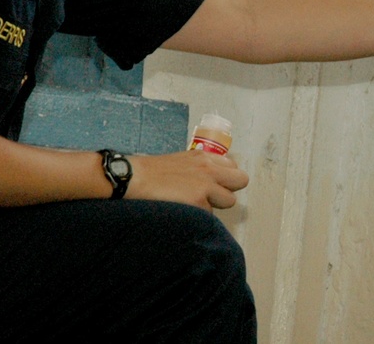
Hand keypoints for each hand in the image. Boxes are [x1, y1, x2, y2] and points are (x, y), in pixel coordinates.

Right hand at [127, 150, 248, 211]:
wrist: (132, 178)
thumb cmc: (150, 171)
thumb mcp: (180, 161)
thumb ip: (198, 168)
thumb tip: (209, 181)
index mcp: (204, 156)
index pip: (234, 166)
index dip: (226, 178)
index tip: (216, 184)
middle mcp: (209, 168)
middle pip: (241, 180)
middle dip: (230, 190)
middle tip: (213, 197)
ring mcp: (206, 186)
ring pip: (228, 201)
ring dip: (215, 205)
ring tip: (192, 205)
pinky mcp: (199, 203)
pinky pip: (210, 215)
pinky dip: (199, 217)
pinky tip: (183, 211)